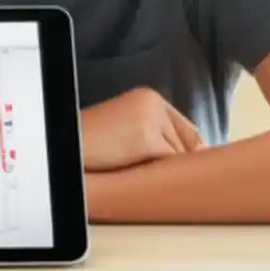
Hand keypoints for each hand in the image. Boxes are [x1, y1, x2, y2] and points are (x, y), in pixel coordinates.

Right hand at [80, 87, 204, 171]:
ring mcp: (150, 119)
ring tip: (137, 168)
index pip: (184, 127)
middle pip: (186, 142)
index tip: (186, 165)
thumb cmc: (92, 141)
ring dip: (164, 167)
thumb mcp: (127, 128)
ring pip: (179, 154)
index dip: (186, 150)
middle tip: (155, 171)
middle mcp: (153, 102)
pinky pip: (169, 164)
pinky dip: (158, 174)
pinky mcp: (146, 139)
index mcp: (147, 96)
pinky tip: (138, 171)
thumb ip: (158, 133)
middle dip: (174, 160)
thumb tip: (199, 153)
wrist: (70, 145)